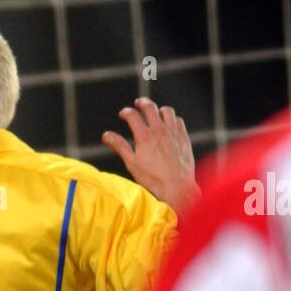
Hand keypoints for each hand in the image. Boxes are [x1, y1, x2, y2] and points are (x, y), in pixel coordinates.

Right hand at [103, 98, 197, 213]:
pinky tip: (169, 124)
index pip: (133, 116)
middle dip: (142, 103)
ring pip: (167, 111)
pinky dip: (172, 119)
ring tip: (155, 112)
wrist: (177, 187)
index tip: (123, 114)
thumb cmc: (153, 179)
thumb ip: (120, 146)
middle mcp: (160, 131)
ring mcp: (174, 133)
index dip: (126, 112)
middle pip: (150, 108)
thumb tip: (106, 135)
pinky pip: (178, 120)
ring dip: (159, 109)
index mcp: (145, 137)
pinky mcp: (184, 137)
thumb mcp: (132, 163)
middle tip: (138, 103)